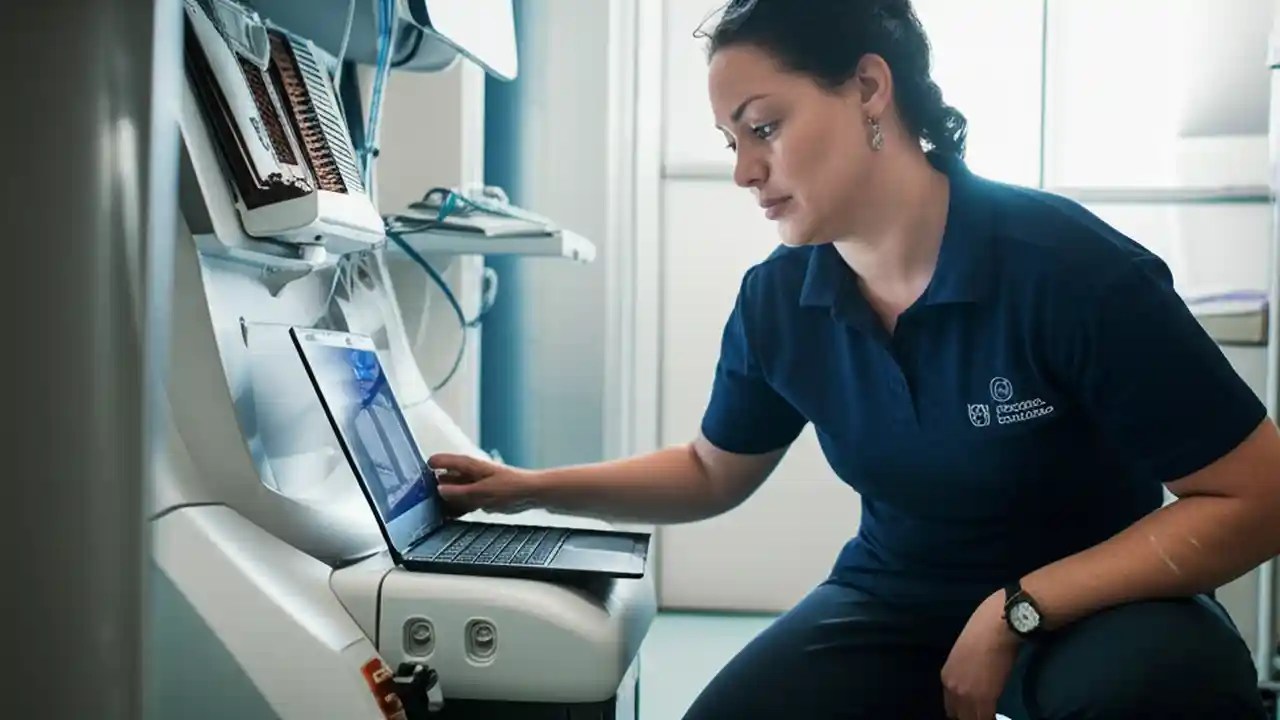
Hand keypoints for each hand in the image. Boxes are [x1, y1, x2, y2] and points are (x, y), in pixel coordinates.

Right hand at [426, 453, 539, 515]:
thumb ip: (460, 492)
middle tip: (418, 503)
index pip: (439, 462)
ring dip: (442, 502)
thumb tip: (439, 490)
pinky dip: (454, 510)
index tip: (414, 483)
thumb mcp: (483, 491)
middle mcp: (467, 474)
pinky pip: (460, 504)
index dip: (425, 470)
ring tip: (428, 514)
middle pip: (442, 479)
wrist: (530, 494)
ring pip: (450, 493)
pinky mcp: (478, 497)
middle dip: (430, 489)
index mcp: (467, 465)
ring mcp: (471, 486)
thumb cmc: (511, 487)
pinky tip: (446, 519)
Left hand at [941, 590, 1019, 719]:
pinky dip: (991, 718)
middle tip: (983, 714)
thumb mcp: (965, 656)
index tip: (974, 712)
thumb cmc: (984, 633)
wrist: (997, 626)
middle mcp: (952, 688)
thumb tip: (975, 682)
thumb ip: (965, 674)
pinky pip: (986, 718)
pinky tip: (998, 717)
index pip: (950, 707)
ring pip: (971, 719)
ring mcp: (966, 695)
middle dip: (970, 717)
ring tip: (990, 715)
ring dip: (981, 717)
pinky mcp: (984, 698)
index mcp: (946, 677)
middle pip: (958, 716)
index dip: (963, 711)